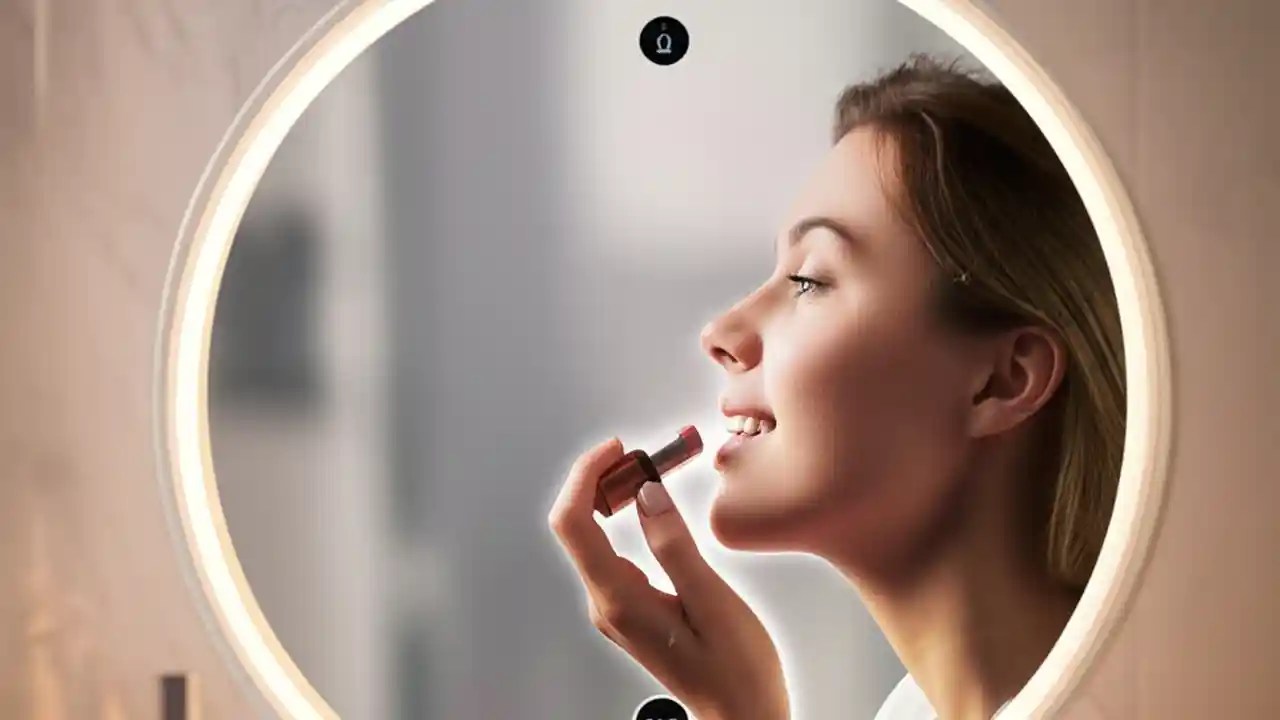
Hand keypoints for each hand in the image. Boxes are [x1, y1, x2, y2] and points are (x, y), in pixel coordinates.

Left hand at [548, 437, 789, 719]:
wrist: (741, 716)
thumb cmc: (736, 672)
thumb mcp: (711, 602)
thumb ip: (674, 545)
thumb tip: (646, 492)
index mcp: (619, 601)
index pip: (573, 524)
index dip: (586, 476)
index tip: (617, 449)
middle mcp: (607, 605)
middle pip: (578, 526)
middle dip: (602, 480)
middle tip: (642, 455)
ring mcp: (616, 608)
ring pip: (594, 537)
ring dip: (614, 497)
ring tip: (649, 470)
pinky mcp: (630, 609)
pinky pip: (612, 552)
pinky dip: (626, 519)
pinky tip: (650, 507)